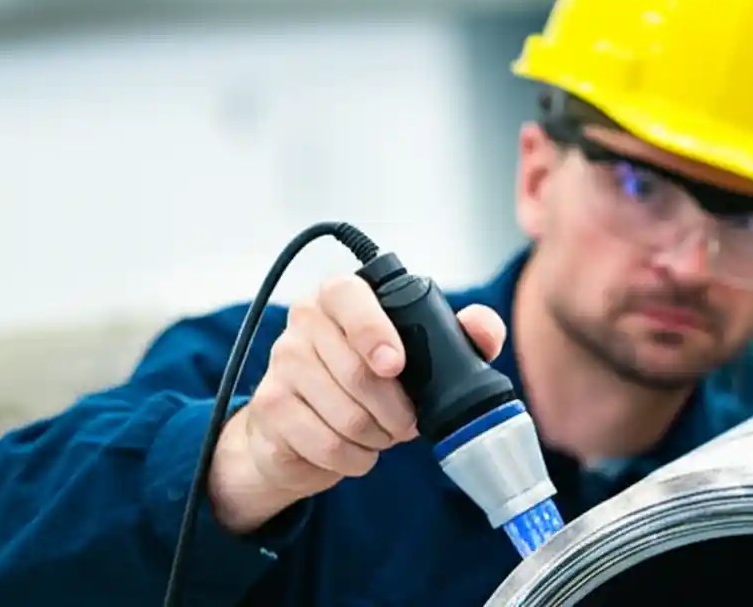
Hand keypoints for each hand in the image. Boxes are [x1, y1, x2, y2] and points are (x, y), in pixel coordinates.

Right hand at [208, 275, 505, 533]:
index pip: (350, 297)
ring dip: (378, 437)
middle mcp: (303, 320)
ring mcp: (281, 362)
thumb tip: (483, 329)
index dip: (375, 332)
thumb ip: (461, 335)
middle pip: (358, 373)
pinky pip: (327, 444)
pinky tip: (356, 449)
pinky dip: (354, 458)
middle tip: (406, 421)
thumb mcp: (418, 352)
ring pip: (346, 415)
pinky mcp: (270, 406)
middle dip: (396, 410)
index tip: (397, 365)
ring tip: (381, 432)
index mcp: (339, 294)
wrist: (299, 426)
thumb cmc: (368, 378)